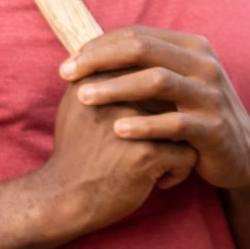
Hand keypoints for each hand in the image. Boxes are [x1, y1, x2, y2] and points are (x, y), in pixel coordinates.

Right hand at [35, 77, 196, 234]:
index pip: (150, 71)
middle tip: (162, 139)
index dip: (158, 100)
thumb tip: (133, 49)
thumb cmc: (77, 151)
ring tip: (164, 157)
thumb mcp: (78, 103)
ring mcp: (132, 124)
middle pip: (172, 94)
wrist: (62, 199)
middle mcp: (116, 96)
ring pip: (185, 121)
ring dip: (179, 141)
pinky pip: (187, 154)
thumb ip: (102, 74)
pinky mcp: (145, 153)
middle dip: (173, 116)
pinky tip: (159, 181)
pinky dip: (178, 170)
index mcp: (98, 77)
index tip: (146, 121)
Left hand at [61, 26, 249, 191]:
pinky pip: (175, 123)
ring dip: (116, 87)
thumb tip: (87, 54)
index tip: (68, 63)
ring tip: (82, 98)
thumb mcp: (175, 85)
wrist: (240, 157)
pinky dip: (144, 125)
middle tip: (66, 74)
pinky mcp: (214, 128)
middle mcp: (205, 64)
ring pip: (158, 81)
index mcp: (193, 47)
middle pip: (144, 49)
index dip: (99, 45)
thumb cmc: (193, 118)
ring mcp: (212, 95)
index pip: (138, 34)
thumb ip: (143, 68)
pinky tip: (117, 130)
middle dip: (100, 59)